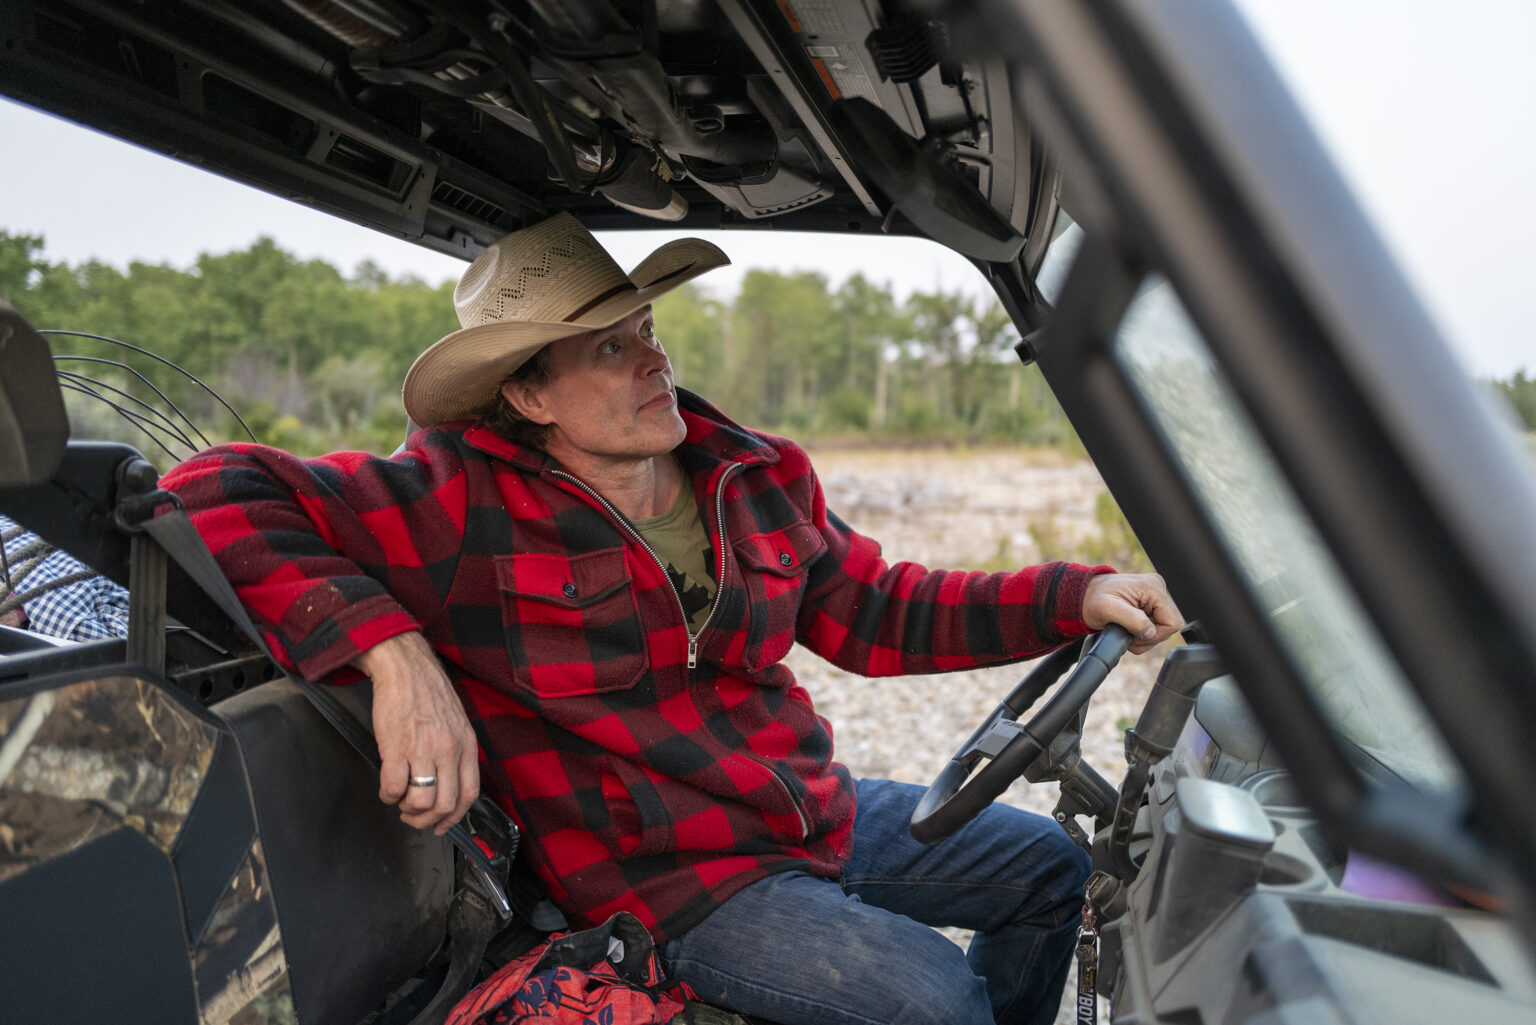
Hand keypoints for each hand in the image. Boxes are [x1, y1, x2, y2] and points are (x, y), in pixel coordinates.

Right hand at [352, 632, 479, 833]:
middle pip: (445, 804)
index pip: (469, 794)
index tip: (442, 825)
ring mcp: (423, 750)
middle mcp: (448, 750)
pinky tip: (387, 787)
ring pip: (421, 802)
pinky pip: (393, 788)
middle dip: (427, 819)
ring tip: (400, 801)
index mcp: (466, 745)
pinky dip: (388, 795)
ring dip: (407, 810)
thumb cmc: (428, 692)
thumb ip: (456, 751)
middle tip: (414, 816)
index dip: (455, 818)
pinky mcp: (396, 748)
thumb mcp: (457, 722)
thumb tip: (449, 782)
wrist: (405, 668)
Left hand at [1082, 572, 1182, 654]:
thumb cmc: (1092, 599)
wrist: (1083, 596)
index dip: (1155, 635)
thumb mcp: (1108, 609)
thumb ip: (1132, 620)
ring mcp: (1154, 595)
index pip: (1172, 622)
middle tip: (1127, 635)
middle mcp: (1157, 588)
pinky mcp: (1150, 602)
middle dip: (1148, 637)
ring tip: (1125, 631)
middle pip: (1168, 626)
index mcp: (1152, 587)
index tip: (1134, 635)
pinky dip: (1142, 632)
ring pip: (1162, 628)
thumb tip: (1150, 631)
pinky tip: (1128, 628)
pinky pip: (1155, 624)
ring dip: (1144, 636)